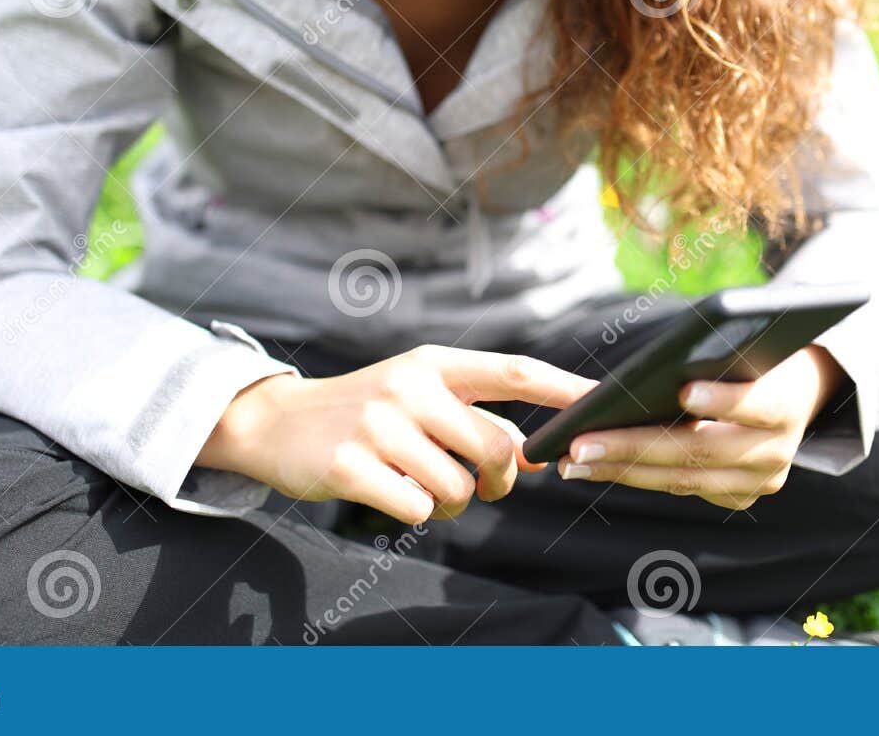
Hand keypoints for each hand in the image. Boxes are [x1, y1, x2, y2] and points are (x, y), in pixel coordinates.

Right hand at [197, 345, 597, 524]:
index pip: (513, 371)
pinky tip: (388, 494)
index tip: (602, 400)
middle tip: (480, 487)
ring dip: (449, 504)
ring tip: (418, 487)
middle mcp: (409, 387)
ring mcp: (378, 426)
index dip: (562, 389)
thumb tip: (531, 455)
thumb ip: (470, 415)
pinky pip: (417, 510)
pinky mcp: (350, 465)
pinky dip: (413, 514)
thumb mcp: (415, 395)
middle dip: (498, 481)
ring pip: (457, 488)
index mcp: (433, 364)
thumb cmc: (364, 412)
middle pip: (495, 449)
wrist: (276, 423)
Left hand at [554, 344, 846, 510]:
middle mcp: (777, 451)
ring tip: (572, 460)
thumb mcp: (741, 342)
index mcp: (786, 404)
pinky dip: (637, 476)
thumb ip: (704, 350)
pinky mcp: (741, 496)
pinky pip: (682, 487)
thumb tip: (645, 360)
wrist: (797, 392)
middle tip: (580, 444)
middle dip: (634, 448)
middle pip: (700, 451)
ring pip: (683, 479)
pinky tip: (595, 466)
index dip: (723, 400)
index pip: (757, 404)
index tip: (685, 390)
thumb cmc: (753, 355)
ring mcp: (759, 481)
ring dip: (622, 470)